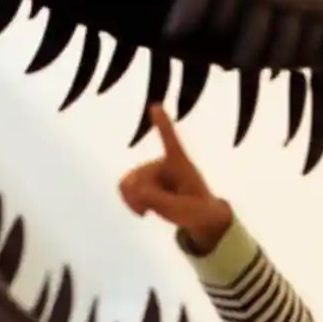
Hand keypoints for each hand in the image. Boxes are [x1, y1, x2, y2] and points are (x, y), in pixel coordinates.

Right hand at [119, 104, 231, 252]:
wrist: (197, 215)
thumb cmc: (197, 209)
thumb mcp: (183, 210)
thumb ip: (159, 200)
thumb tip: (134, 190)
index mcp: (181, 164)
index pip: (171, 141)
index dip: (163, 125)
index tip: (156, 106)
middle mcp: (164, 162)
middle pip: (140, 177)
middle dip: (142, 196)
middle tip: (153, 212)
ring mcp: (152, 170)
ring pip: (128, 183)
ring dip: (133, 200)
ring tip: (147, 211)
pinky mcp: (144, 179)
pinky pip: (125, 187)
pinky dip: (129, 199)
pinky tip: (141, 210)